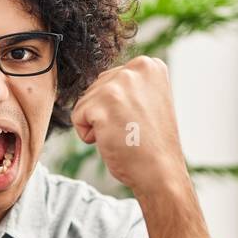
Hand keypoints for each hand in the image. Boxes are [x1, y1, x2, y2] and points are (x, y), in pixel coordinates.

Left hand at [70, 55, 190, 197]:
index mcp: (149, 65)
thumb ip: (128, 87)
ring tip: (123, 134)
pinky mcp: (102, 105)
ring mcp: (119, 85)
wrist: (160, 171)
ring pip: (85, 102)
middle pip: (96, 88)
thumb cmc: (151, 142)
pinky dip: (88, 135)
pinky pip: (77, 118)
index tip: (139, 119)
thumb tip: (98, 85)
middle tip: (130, 129)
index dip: (118, 106)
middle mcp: (136, 69)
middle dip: (105, 113)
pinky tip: (112, 140)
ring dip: (97, 124)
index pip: (111, 80)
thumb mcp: (147, 100)